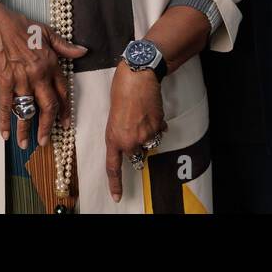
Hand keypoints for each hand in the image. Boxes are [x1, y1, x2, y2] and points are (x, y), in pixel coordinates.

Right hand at [0, 2, 86, 147]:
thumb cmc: (20, 25)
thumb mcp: (47, 32)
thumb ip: (65, 46)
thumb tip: (83, 51)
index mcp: (51, 64)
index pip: (63, 92)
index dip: (65, 110)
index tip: (66, 123)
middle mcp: (39, 74)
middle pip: (48, 106)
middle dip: (47, 126)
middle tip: (45, 141)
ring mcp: (21, 79)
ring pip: (27, 110)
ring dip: (26, 129)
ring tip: (25, 144)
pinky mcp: (4, 81)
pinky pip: (6, 105)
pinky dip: (4, 121)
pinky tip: (5, 134)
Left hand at [104, 61, 166, 202]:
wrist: (138, 76)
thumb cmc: (122, 90)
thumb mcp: (113, 115)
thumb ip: (120, 132)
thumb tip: (131, 140)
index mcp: (113, 137)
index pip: (113, 167)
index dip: (115, 183)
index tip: (117, 196)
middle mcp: (129, 141)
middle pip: (135, 154)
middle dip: (136, 145)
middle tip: (135, 125)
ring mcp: (145, 136)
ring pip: (148, 144)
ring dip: (147, 134)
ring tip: (142, 114)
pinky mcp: (157, 128)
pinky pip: (158, 133)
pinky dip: (157, 125)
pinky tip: (151, 111)